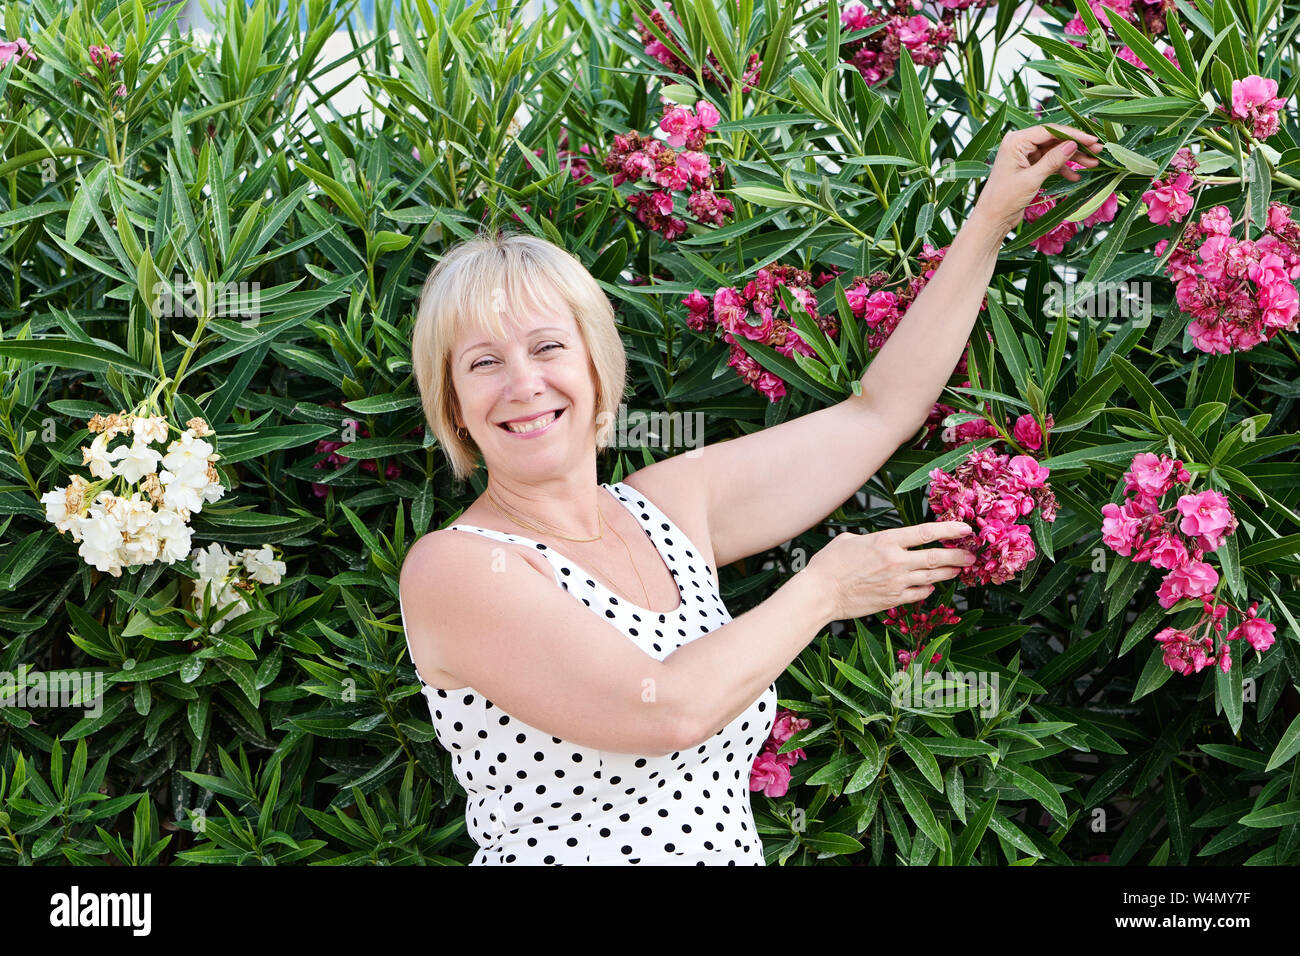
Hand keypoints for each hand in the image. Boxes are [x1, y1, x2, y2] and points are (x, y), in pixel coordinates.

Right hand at [806, 521, 975, 620]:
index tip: (965, 529)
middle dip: (958, 556)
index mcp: (886, 541)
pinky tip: (931, 585)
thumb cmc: (828, 565)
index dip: (949, 530)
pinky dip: (928, 588)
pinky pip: (919, 594)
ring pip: (932, 576)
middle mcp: (896, 561)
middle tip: (971, 556)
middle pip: (937, 557)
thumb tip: (877, 543)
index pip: (926, 533)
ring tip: (959, 570)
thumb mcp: (848, 540)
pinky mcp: (892, 600)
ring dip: (948, 573)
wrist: (820, 594)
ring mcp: (896, 583)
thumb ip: (871, 540)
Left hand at [972, 123, 1104, 238]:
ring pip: (1054, 151)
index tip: (1092, 139)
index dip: (1073, 134)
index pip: (1050, 131)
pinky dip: (1063, 169)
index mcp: (1016, 141)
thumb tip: (1073, 144)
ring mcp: (1024, 155)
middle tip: (1098, 150)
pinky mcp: (1028, 167)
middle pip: (1054, 139)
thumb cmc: (1005, 199)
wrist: (992, 219)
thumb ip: (1053, 160)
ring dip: (1073, 158)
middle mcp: (1019, 144)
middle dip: (1076, 145)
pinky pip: (1049, 163)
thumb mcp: (1032, 179)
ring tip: (1093, 164)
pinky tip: (1076, 177)